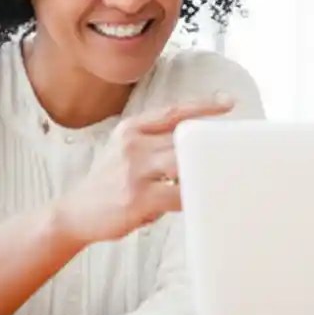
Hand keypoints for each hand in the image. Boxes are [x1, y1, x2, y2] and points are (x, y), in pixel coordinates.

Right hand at [52, 97, 233, 245]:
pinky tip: (204, 198)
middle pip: (185, 138)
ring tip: (228, 173)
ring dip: (207, 170)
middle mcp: (133, 145)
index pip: (174, 111)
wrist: (74, 213)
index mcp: (132, 129)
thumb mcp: (125, 150)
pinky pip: (179, 195)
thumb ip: (156, 141)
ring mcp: (135, 172)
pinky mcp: (138, 198)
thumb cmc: (110, 182)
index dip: (204, 105)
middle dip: (213, 143)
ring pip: (185, 164)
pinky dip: (194, 196)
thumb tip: (199, 141)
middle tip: (238, 145)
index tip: (229, 101)